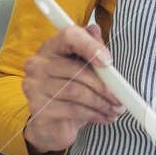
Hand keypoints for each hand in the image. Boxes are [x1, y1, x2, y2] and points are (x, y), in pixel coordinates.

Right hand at [21, 22, 122, 154]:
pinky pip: (72, 109)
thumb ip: (91, 48)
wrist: (54, 124)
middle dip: (104, 86)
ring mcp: (33, 86)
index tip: (109, 62)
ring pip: (76, 92)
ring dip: (102, 103)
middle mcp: (37, 63)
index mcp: (52, 47)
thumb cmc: (73, 91)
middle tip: (122, 98)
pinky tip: (105, 117)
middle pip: (77, 70)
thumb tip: (95, 30)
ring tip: (116, 110)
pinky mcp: (37, 108)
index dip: (90, 46)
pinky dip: (94, 114)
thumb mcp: (86, 68)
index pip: (69, 36)